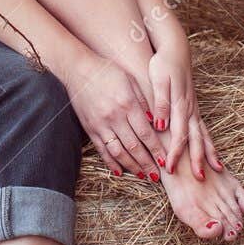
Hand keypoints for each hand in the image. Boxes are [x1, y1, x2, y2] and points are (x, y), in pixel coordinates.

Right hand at [63, 50, 159, 177]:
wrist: (78, 69)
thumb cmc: (107, 71)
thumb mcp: (130, 80)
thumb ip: (143, 100)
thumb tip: (155, 122)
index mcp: (127, 104)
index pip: (146, 133)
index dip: (156, 149)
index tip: (165, 160)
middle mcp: (114, 117)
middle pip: (134, 146)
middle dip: (147, 163)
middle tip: (157, 175)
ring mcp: (101, 125)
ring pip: (119, 152)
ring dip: (132, 166)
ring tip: (143, 175)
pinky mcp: (90, 128)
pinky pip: (102, 150)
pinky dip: (111, 163)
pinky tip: (119, 172)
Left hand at [147, 40, 225, 180]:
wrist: (176, 49)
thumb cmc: (164, 64)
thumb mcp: (158, 80)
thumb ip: (160, 103)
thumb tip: (160, 125)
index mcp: (181, 104)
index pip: (178, 134)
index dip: (174, 152)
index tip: (169, 168)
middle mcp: (191, 109)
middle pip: (195, 138)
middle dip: (197, 159)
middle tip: (200, 178)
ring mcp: (195, 108)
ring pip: (204, 134)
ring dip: (208, 153)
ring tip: (216, 170)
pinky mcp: (194, 107)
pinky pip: (203, 129)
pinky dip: (208, 142)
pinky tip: (212, 152)